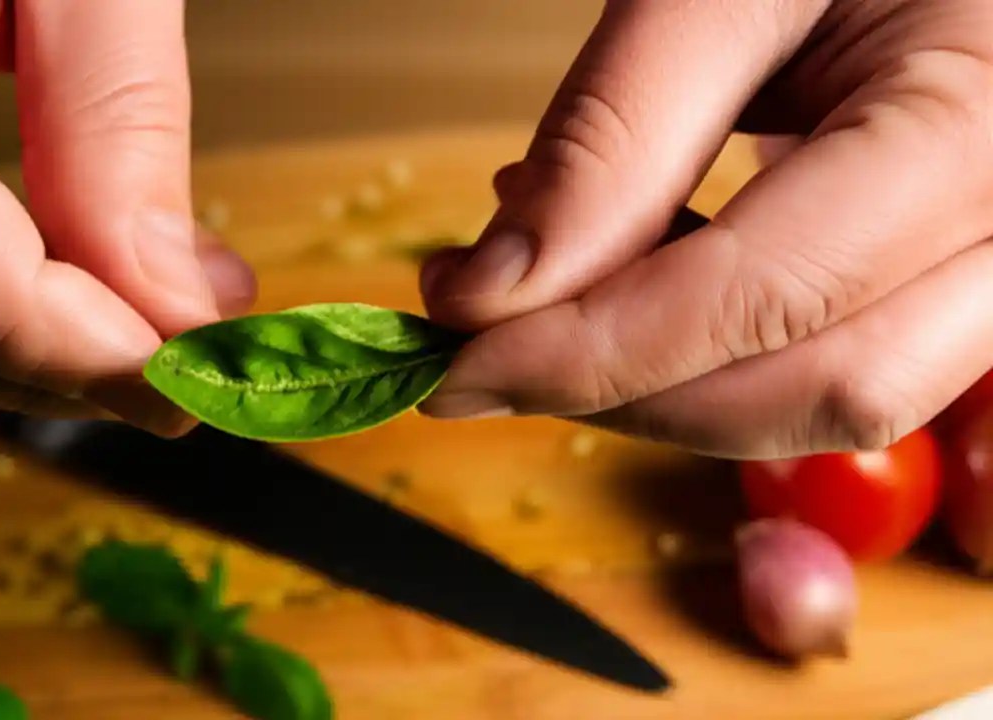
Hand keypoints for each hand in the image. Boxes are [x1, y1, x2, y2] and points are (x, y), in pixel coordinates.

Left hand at [419, 0, 992, 458]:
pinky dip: (715, 351)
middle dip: (625, 392)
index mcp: (981, 121)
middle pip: (818, 388)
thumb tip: (490, 294)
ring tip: (557, 293)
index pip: (768, 297)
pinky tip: (635, 278)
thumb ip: (613, 137)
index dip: (594, 353)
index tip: (457, 360)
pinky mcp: (968, 282)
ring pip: (835, 402)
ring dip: (666, 382)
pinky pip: (842, 362)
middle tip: (485, 348)